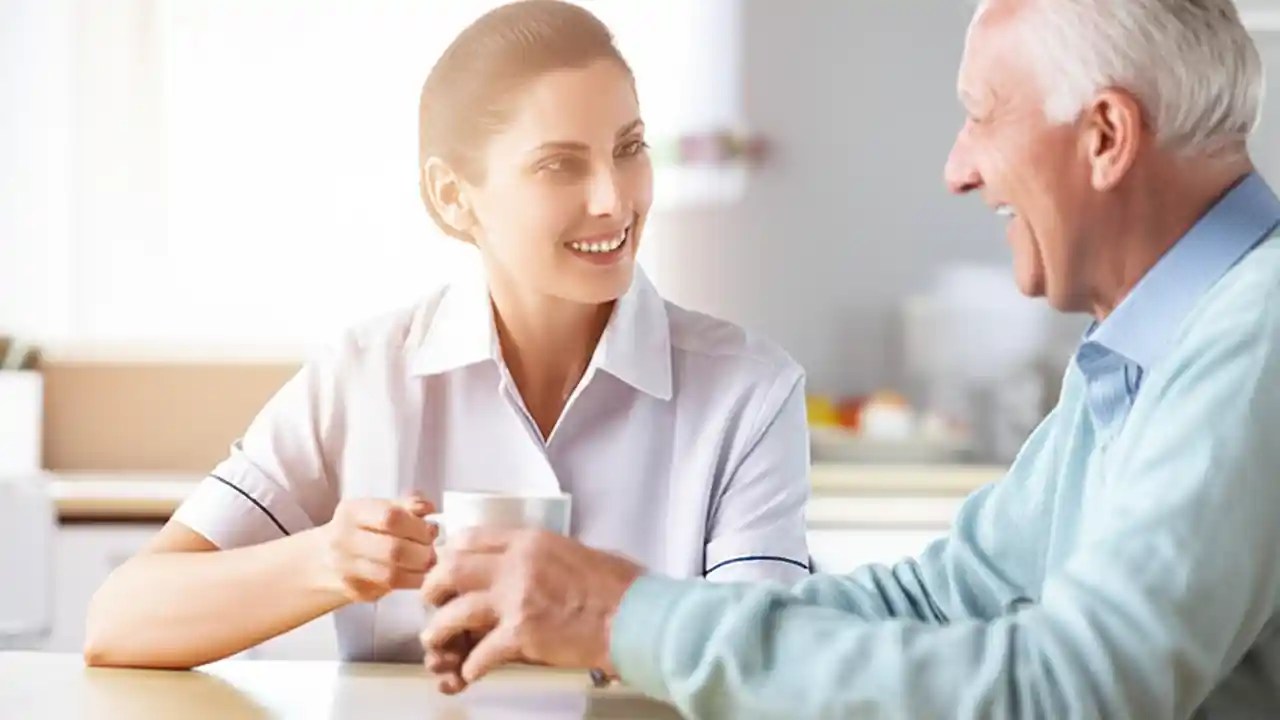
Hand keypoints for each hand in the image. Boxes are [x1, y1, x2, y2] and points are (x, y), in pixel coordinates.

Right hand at [311, 496, 437, 603]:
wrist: (322, 560)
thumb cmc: (359, 530)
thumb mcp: (377, 509)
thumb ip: (405, 505)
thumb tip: (431, 508)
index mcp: (352, 512)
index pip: (390, 517)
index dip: (417, 525)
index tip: (430, 529)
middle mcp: (344, 540)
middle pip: (393, 549)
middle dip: (422, 551)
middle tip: (433, 551)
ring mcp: (346, 569)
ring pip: (392, 574)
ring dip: (419, 570)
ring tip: (428, 564)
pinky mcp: (354, 591)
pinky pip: (389, 589)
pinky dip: (410, 582)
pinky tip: (417, 576)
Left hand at [418, 528, 642, 693]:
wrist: (635, 617)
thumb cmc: (617, 587)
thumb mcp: (573, 552)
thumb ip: (540, 555)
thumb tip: (522, 563)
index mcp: (530, 540)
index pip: (470, 538)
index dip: (449, 554)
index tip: (445, 568)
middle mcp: (517, 564)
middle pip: (451, 569)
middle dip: (433, 587)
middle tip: (432, 601)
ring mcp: (516, 599)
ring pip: (455, 612)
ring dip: (440, 630)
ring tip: (436, 641)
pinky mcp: (522, 635)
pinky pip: (480, 653)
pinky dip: (472, 666)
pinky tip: (471, 673)